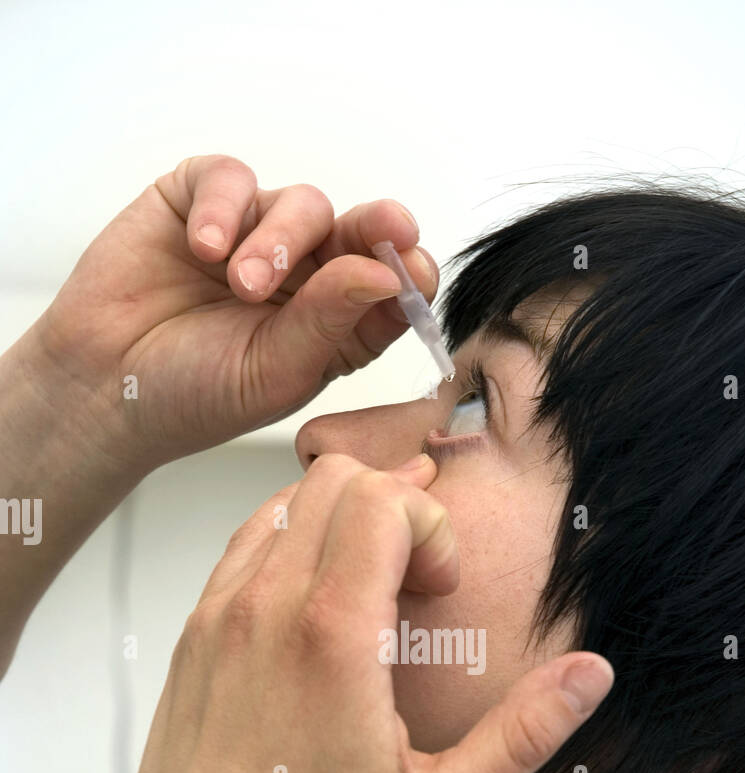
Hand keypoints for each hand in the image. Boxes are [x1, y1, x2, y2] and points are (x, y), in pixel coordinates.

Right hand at [31, 154, 435, 471]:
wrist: (104, 390)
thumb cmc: (194, 396)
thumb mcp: (276, 371)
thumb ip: (331, 320)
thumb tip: (387, 272)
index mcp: (333, 324)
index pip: (387, 288)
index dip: (406, 274)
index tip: (415, 272)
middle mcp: (302, 276)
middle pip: (356, 235)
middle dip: (374, 229)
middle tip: (388, 227)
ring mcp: (252, 235)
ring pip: (300, 205)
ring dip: (278, 240)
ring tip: (243, 286)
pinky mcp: (199, 203)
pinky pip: (230, 179)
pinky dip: (224, 209)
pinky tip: (204, 249)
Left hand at [107, 452, 614, 772]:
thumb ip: (522, 736)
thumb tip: (591, 673)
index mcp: (332, 635)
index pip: (382, 498)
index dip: (431, 523)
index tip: (441, 590)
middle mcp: (267, 606)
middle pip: (336, 481)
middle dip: (394, 509)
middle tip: (416, 583)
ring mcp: (220, 614)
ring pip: (287, 501)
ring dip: (342, 521)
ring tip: (373, 585)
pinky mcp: (195, 633)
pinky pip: (246, 543)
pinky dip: (291, 544)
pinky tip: (317, 606)